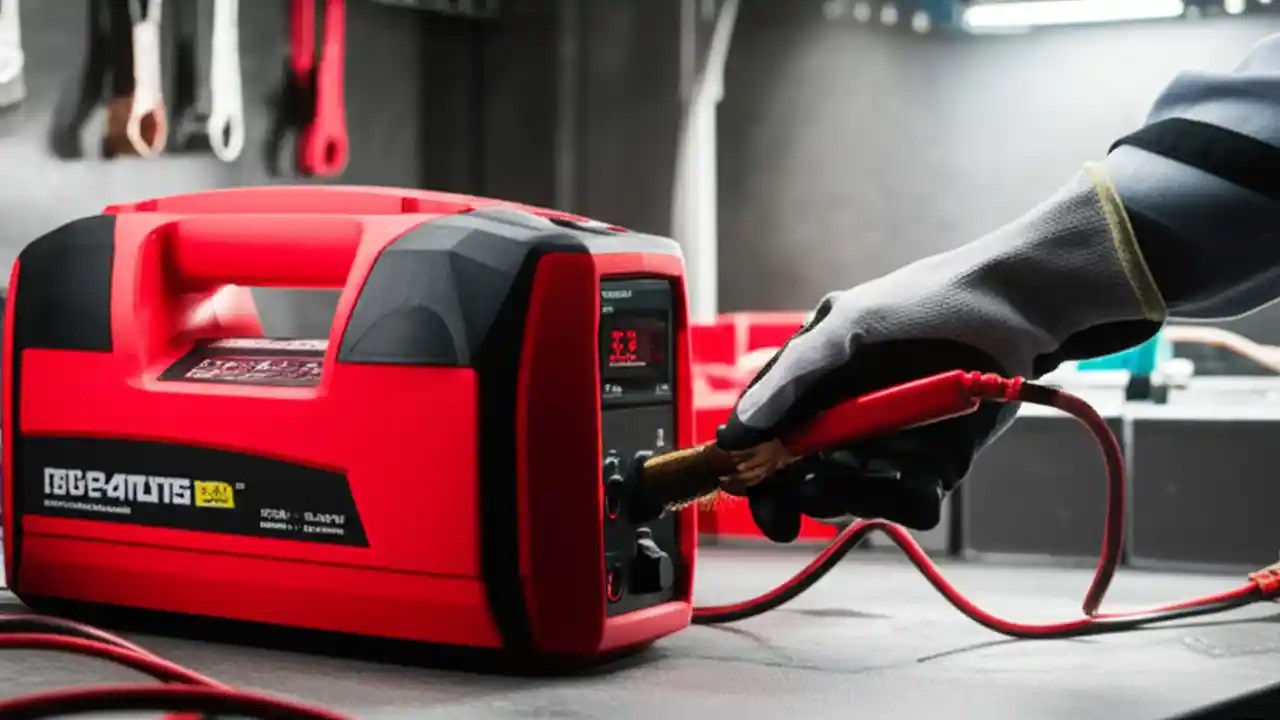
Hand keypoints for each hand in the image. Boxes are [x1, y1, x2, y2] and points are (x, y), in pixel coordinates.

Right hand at [710, 164, 1167, 541]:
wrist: (1017, 307)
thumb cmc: (929, 303)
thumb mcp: (850, 324)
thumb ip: (793, 375)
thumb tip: (739, 427)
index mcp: (812, 385)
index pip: (764, 438)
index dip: (754, 472)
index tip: (762, 501)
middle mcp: (845, 420)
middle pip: (804, 480)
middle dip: (811, 491)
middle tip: (819, 490)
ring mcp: (888, 446)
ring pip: (856, 496)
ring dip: (865, 488)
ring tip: (886, 456)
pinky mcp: (934, 466)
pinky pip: (908, 501)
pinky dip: (910, 493)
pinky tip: (924, 460)